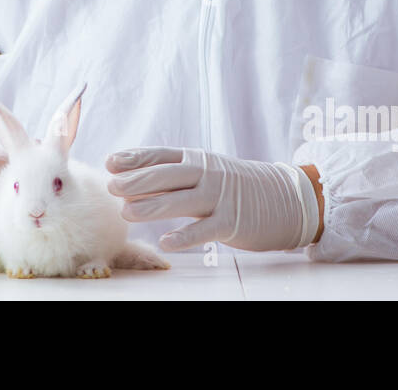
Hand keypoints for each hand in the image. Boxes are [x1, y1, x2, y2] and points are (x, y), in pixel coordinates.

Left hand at [105, 147, 317, 251]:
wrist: (286, 198)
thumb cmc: (237, 187)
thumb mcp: (207, 174)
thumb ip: (175, 177)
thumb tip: (133, 180)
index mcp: (198, 160)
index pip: (161, 155)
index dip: (135, 158)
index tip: (110, 162)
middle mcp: (207, 174)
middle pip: (167, 175)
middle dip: (137, 180)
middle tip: (111, 187)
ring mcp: (220, 197)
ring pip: (181, 200)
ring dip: (152, 206)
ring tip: (126, 213)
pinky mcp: (233, 221)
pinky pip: (205, 230)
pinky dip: (185, 236)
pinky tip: (166, 242)